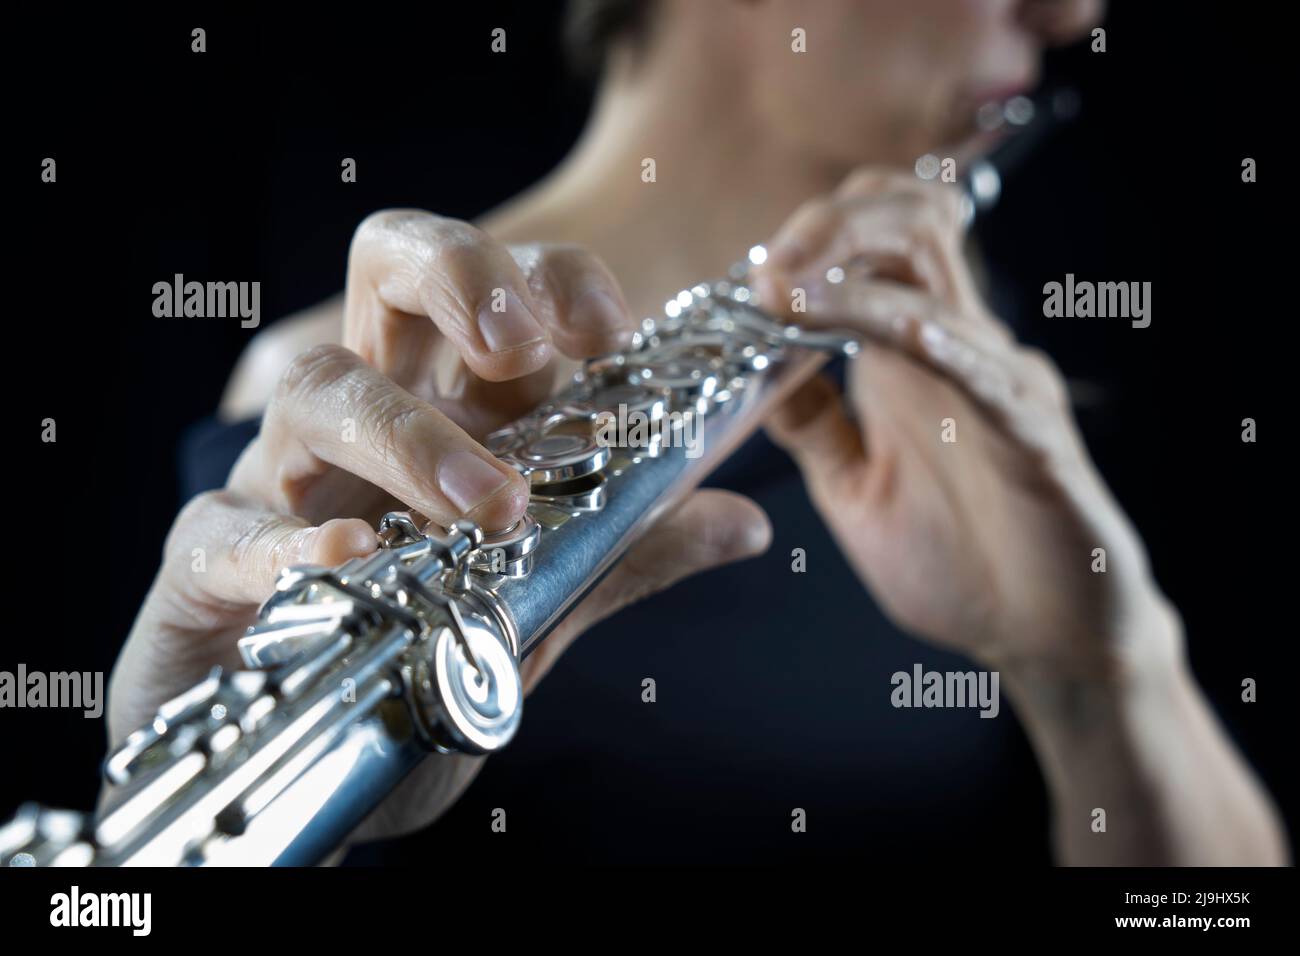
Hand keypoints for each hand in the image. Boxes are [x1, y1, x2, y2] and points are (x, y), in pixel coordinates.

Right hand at [106, 211, 770, 845]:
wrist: (300, 758)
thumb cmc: (413, 657)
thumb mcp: (539, 604)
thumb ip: (626, 553)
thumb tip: (746, 522)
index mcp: (452, 414)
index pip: (498, 295)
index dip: (549, 282)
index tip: (607, 330)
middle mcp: (366, 424)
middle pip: (388, 271)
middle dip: (458, 274)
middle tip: (520, 345)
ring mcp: (280, 483)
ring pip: (320, 390)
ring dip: (409, 434)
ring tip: (483, 503)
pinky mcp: (207, 563)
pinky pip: (231, 527)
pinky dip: (294, 539)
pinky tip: (354, 558)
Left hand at [752, 169, 1176, 684]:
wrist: (1042, 637)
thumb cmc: (960, 562)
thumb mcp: (855, 485)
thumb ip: (814, 424)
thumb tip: (757, 371)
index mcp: (911, 358)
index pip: (873, 244)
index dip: (809, 239)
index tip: (748, 277)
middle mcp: (957, 350)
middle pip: (909, 225)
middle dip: (830, 223)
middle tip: (766, 266)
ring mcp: (998, 382)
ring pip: (936, 278)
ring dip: (851, 273)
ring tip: (782, 289)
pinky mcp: (1031, 434)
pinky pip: (980, 367)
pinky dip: (921, 335)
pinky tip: (876, 327)